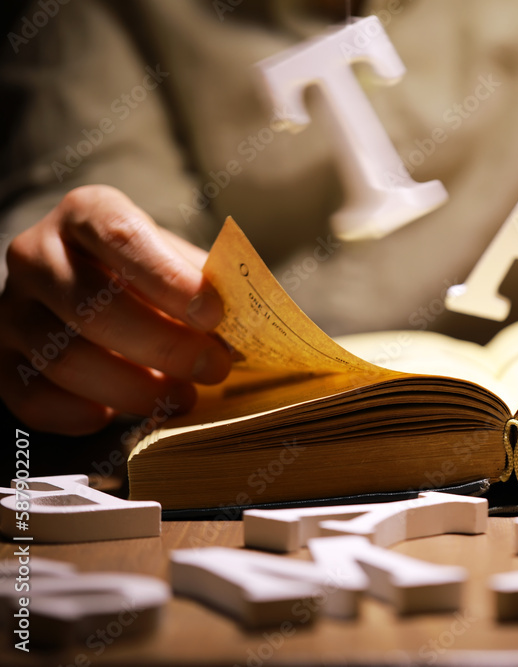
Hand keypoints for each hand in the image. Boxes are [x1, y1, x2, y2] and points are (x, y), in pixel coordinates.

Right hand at [0, 185, 230, 434]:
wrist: (92, 287)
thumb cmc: (150, 276)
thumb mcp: (180, 263)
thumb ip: (208, 286)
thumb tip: (247, 329)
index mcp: (87, 214)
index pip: (121, 237)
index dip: (169, 278)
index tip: (214, 314)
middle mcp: (37, 254)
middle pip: (91, 304)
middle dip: (163, 345)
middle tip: (214, 368)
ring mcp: (12, 308)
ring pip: (64, 356)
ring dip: (134, 387)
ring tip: (183, 397)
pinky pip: (30, 397)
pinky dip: (77, 414)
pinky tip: (115, 417)